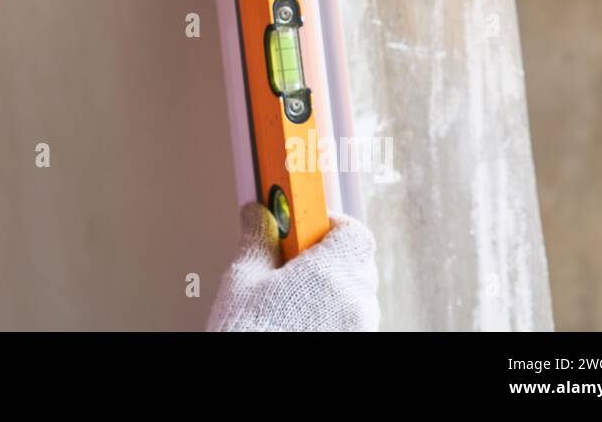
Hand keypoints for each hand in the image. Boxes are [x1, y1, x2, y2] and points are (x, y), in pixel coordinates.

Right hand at [206, 201, 379, 330]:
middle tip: (295, 259)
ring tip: (294, 296)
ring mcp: (359, 330)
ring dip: (333, 288)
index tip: (307, 225)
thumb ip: (257, 240)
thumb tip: (257, 215)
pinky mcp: (354, 345)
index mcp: (331, 272)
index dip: (332, 224)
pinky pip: (353, 322)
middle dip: (330, 256)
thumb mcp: (243, 279)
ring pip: (357, 295)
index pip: (354, 232)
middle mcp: (355, 302)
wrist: (252, 386)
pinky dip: (334, 314)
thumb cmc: (248, 334)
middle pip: (358, 262)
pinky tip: (302, 320)